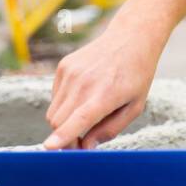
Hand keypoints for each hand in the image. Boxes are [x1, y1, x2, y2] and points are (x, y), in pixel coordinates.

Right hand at [44, 24, 160, 149]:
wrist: (131, 38)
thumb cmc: (137, 76)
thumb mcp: (135, 106)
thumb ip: (111, 129)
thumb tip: (86, 146)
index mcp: (106, 95)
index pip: (79, 119)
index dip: (63, 135)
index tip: (49, 147)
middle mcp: (84, 83)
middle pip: (58, 122)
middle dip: (65, 137)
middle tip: (80, 142)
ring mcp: (71, 72)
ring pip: (53, 112)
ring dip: (64, 121)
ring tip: (87, 113)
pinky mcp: (63, 66)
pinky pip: (55, 96)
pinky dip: (64, 103)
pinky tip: (84, 94)